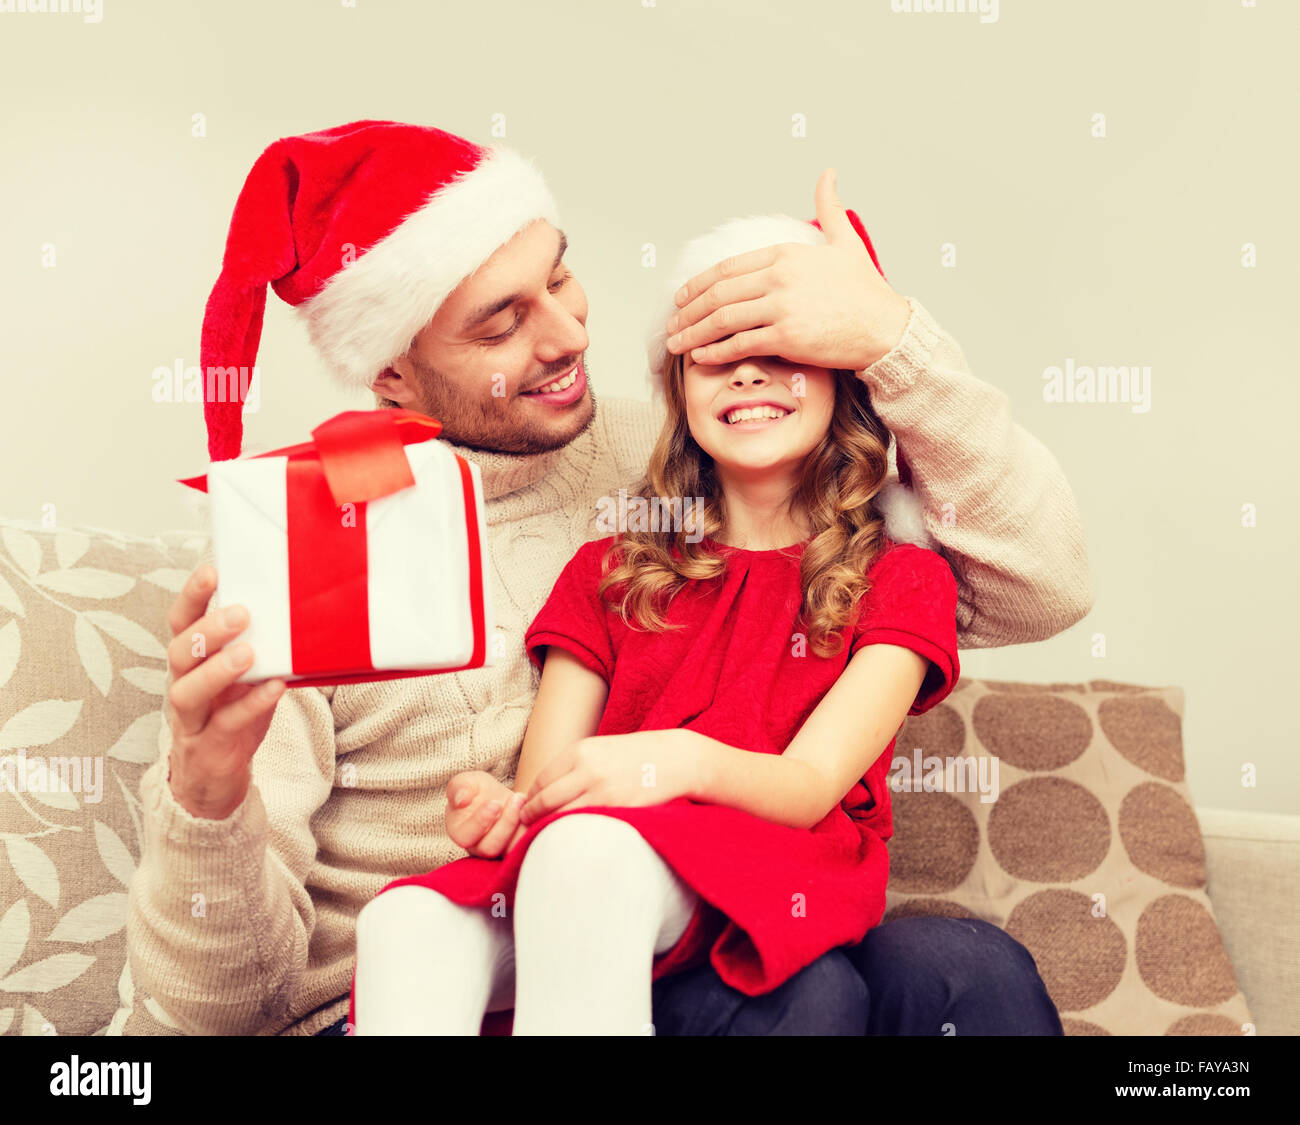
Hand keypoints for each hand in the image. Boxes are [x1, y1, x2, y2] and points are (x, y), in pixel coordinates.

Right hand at [164, 564, 285, 819]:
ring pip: (189, 692)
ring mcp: (192, 719)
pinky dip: (251, 704)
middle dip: (207, 630)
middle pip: (179, 653)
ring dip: (218, 670)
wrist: (213, 777)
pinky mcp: (210, 747)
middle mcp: (183, 685)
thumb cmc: (232, 713)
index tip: (212, 570)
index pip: (181, 622)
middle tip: (240, 614)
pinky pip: (227, 724)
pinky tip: (274, 688)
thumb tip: (297, 608)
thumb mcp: (242, 676)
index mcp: (190, 662)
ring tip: (248, 653)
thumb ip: (259, 646)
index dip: (192, 596)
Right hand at [446, 771, 524, 858]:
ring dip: (518, 824)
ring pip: (509, 849)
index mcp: (459, 832)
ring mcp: (498, 849)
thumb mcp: (466, 782)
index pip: (465, 837)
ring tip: (521, 800)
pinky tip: (531, 807)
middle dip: (505, 824)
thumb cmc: (475, 791)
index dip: (480, 822)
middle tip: (514, 800)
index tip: (494, 803)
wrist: (495, 796)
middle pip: (489, 848)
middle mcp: (477, 846)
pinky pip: (526, 846)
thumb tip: (461, 799)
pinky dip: (531, 828)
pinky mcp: (516, 847)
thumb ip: (459, 787)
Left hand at [519, 730, 694, 825]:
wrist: (676, 759)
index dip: (530, 799)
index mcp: (581, 751)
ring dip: (547, 830)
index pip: (542, 780)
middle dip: (531, 817)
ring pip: (562, 817)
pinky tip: (570, 840)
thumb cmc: (636, 755)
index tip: (525, 809)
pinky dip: (573, 834)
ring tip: (541, 838)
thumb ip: (575, 766)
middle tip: (524, 827)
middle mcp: (588, 769)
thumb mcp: (601, 749)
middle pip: (546, 800)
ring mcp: (604, 791)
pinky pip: (587, 826)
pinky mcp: (620, 810)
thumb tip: (545, 790)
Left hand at [663, 168, 910, 371]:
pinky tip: (700, 357)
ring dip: (694, 332)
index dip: (700, 284)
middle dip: (689, 310)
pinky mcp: (786, 337)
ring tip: (676, 344)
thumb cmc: (866, 290)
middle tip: (672, 323)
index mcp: (786, 254)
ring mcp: (781, 308)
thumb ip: (830, 207)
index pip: (728, 268)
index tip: (683, 297)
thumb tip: (828, 173)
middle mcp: (779, 278)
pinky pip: (740, 344)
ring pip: (723, 319)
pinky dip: (715, 351)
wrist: (887, 327)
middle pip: (719, 293)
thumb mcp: (846, 240)